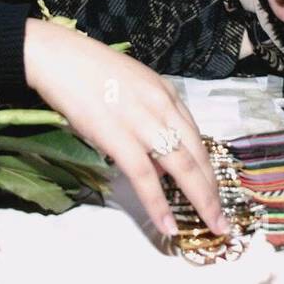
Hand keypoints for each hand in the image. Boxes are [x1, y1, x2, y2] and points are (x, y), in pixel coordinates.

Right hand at [23, 18, 226, 236]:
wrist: (59, 58)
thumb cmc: (91, 72)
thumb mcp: (135, 87)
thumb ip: (152, 118)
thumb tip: (161, 160)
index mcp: (168, 95)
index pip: (197, 137)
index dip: (208, 168)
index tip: (216, 191)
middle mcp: (163, 108)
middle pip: (198, 155)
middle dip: (214, 190)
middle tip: (224, 220)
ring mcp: (143, 122)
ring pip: (182, 167)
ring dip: (201, 200)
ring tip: (213, 226)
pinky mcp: (119, 137)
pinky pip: (145, 177)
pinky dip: (158, 203)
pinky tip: (168, 225)